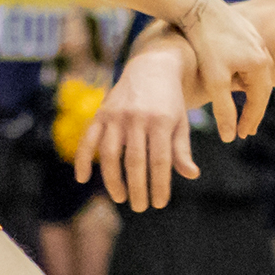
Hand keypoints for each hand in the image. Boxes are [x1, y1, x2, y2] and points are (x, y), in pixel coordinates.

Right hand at [74, 43, 199, 211]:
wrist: (152, 67)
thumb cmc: (170, 102)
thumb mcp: (180, 123)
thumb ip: (182, 150)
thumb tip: (192, 175)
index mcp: (161, 121)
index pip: (159, 161)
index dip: (159, 184)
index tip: (160, 203)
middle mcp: (136, 118)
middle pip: (134, 161)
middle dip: (137, 188)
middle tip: (141, 207)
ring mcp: (116, 115)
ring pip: (109, 154)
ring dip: (112, 179)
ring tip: (120, 198)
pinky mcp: (100, 113)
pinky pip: (87, 139)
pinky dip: (82, 159)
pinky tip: (82, 179)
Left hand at [174, 0, 272, 140]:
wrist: (197, 6)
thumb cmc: (206, 44)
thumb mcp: (215, 81)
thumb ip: (224, 110)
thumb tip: (230, 137)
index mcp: (261, 66)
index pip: (260, 102)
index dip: (250, 121)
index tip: (242, 136)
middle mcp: (264, 53)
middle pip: (262, 88)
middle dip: (253, 109)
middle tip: (245, 128)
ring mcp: (257, 41)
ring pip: (256, 74)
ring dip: (250, 92)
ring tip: (242, 106)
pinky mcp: (247, 32)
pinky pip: (250, 60)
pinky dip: (245, 75)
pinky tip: (235, 80)